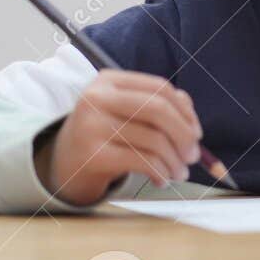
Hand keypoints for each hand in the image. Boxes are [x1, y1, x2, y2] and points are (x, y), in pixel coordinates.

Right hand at [34, 69, 204, 204]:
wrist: (62, 166)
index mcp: (108, 80)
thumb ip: (159, 107)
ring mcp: (91, 126)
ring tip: (179, 173)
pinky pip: (142, 160)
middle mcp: (96, 98)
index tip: (197, 134)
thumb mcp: (126, 113)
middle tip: (194, 157)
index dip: (185, 111)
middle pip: (158, 109)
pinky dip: (160, 171)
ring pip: (154, 139)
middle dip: (184, 135)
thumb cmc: (105, 136)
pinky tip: (161, 179)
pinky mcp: (92, 155)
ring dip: (175, 161)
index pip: (159, 88)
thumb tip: (192, 122)